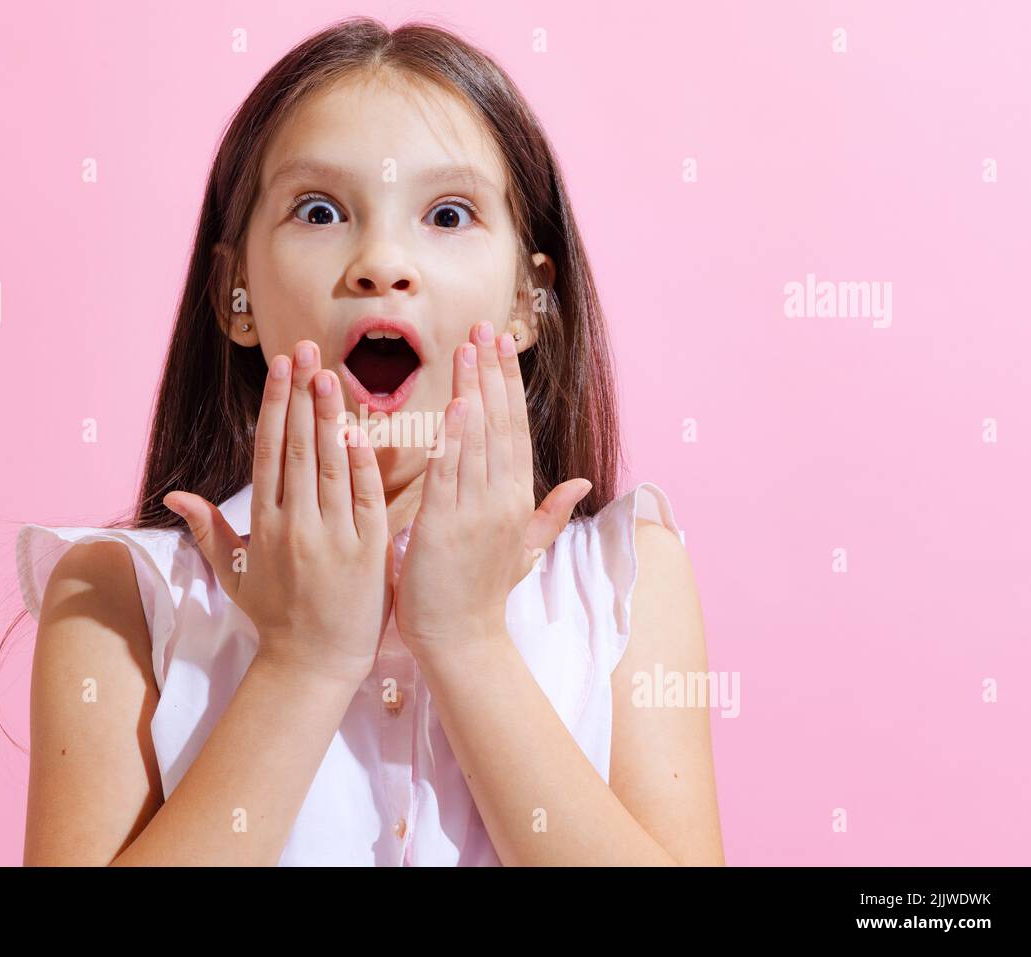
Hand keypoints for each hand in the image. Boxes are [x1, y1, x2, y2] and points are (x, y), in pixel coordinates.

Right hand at [164, 339, 393, 687]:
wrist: (312, 666)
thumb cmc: (274, 617)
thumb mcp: (233, 573)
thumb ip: (208, 528)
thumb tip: (174, 494)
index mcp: (264, 525)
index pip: (268, 453)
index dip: (274, 406)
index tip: (280, 368)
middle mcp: (295, 525)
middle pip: (296, 448)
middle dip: (301, 395)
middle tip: (307, 350)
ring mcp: (333, 537)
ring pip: (330, 466)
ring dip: (329, 418)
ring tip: (330, 374)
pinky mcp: (368, 551)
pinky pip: (365, 499)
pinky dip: (362, 465)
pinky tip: (360, 430)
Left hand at [394, 321, 591, 658]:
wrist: (461, 641)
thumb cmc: (483, 594)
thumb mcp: (526, 550)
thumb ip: (550, 513)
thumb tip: (584, 482)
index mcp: (519, 500)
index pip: (516, 430)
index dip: (509, 385)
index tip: (502, 345)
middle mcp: (504, 500)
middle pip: (501, 424)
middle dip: (493, 374)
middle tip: (484, 329)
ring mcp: (477, 512)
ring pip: (478, 440)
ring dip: (474, 391)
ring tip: (468, 349)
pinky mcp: (445, 527)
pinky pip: (451, 475)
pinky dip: (455, 440)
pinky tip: (457, 405)